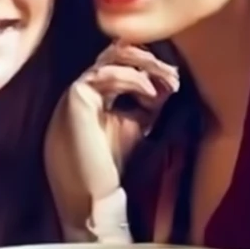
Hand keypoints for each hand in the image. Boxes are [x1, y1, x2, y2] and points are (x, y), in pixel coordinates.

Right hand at [45, 41, 179, 221]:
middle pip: (116, 52)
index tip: (174, 82)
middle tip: (174, 76)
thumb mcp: (133, 126)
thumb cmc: (108, 167)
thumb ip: (145, 103)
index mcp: (94, 94)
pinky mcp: (75, 98)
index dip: (148, 65)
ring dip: (146, 65)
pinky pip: (106, 74)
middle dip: (150, 60)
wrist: (89, 197)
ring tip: (168, 81)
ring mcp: (76, 91)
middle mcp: (83, 88)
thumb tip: (167, 83)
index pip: (120, 62)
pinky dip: (133, 79)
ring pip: (112, 57)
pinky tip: (151, 93)